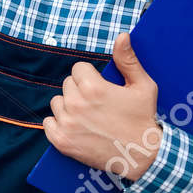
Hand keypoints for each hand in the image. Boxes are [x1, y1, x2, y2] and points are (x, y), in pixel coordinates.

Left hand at [43, 33, 164, 181]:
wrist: (143, 157)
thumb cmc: (144, 120)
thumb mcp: (143, 86)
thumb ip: (128, 60)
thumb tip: (121, 36)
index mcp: (93, 87)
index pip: (78, 69)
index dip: (90, 76)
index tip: (101, 88)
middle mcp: (76, 104)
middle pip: (67, 84)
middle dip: (80, 90)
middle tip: (97, 104)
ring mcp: (66, 123)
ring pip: (57, 102)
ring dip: (68, 106)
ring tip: (88, 117)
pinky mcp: (61, 141)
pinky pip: (48, 123)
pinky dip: (58, 125)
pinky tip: (76, 128)